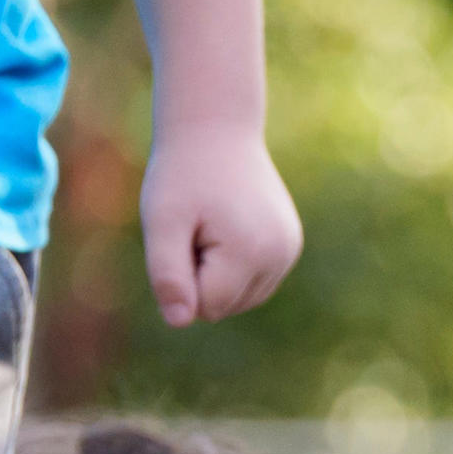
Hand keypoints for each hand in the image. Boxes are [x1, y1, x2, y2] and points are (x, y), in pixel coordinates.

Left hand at [139, 119, 297, 325]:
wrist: (216, 131)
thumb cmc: (182, 175)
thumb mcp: (162, 221)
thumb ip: (168, 273)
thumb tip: (179, 322)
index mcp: (251, 253)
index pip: (206, 306)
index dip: (180, 276)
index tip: (181, 234)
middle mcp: (280, 257)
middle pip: (224, 306)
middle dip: (200, 277)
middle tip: (194, 229)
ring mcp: (289, 252)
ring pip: (241, 299)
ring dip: (216, 274)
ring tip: (210, 228)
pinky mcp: (290, 246)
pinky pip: (254, 281)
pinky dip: (233, 266)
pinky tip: (226, 229)